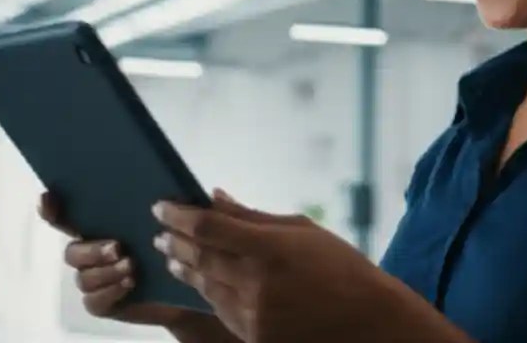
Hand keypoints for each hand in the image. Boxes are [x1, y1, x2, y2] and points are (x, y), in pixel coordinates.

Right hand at [37, 192, 206, 331]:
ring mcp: (92, 278)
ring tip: (131, 266)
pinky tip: (129, 283)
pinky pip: (93, 300)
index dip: (51, 208)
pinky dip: (110, 291)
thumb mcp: (172, 219)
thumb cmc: (172, 243)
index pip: (65, 217)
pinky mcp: (100, 302)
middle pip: (72, 251)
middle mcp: (88, 252)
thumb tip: (174, 190)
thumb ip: (168, 203)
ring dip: (105, 272)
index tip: (47, 197)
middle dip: (92, 249)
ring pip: (83, 277)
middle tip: (118, 247)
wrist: (184, 283)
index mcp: (97, 227)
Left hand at [152, 190, 472, 342]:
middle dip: (174, 242)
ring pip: (204, 287)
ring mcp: (254, 314)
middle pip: (199, 257)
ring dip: (185, 269)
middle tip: (159, 233)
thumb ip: (252, 217)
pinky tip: (201, 283)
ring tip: (174, 257)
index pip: (208, 227)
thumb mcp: (301, 230)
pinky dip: (206, 293)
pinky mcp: (255, 336)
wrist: (367, 320)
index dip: (178, 215)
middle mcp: (256, 282)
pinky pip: (220, 311)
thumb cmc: (339, 267)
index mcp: (269, 248)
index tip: (161, 206)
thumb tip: (214, 197)